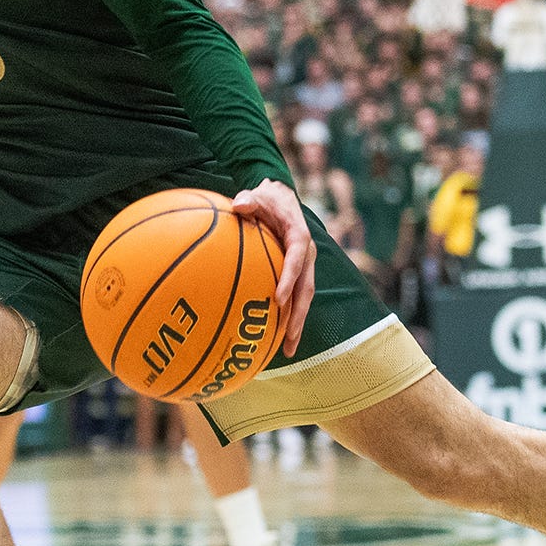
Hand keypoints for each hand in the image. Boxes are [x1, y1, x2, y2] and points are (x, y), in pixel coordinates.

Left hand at [231, 178, 315, 354]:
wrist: (282, 197)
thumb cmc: (268, 198)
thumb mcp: (259, 194)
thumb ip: (249, 199)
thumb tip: (238, 204)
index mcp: (299, 236)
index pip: (296, 260)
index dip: (289, 280)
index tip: (278, 300)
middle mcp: (306, 255)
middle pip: (306, 289)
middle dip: (299, 315)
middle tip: (289, 337)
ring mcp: (304, 266)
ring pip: (304, 299)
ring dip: (297, 323)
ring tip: (288, 350)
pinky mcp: (298, 274)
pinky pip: (295, 298)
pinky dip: (290, 318)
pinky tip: (277, 339)